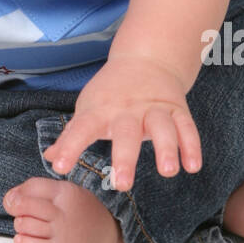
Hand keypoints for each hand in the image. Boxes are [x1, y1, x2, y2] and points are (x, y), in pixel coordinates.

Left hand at [42, 54, 202, 190]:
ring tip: (167, 172)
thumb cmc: (110, 93)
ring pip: (162, 127)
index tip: (60, 166)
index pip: (82, 128)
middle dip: (125, 158)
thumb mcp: (88, 108)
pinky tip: (192, 165)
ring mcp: (154, 109)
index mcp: (100, 110)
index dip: (70, 146)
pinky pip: (186, 127)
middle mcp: (127, 110)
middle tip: (122, 184)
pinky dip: (191, 145)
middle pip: (126, 133)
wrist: (146, 59)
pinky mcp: (176, 110)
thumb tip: (51, 158)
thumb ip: (72, 136)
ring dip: (166, 148)